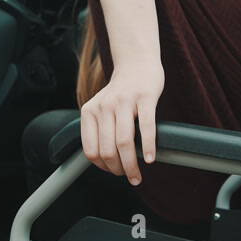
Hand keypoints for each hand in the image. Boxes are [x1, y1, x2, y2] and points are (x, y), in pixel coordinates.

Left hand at [80, 61, 163, 184]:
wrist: (137, 63)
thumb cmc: (122, 92)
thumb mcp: (102, 108)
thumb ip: (100, 130)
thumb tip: (106, 162)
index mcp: (90, 111)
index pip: (90, 149)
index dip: (102, 166)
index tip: (113, 171)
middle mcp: (104, 106)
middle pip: (107, 149)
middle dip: (118, 169)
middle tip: (129, 176)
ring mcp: (124, 101)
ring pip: (124, 142)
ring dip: (132, 165)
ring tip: (138, 175)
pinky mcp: (145, 97)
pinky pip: (146, 127)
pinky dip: (148, 147)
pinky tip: (150, 158)